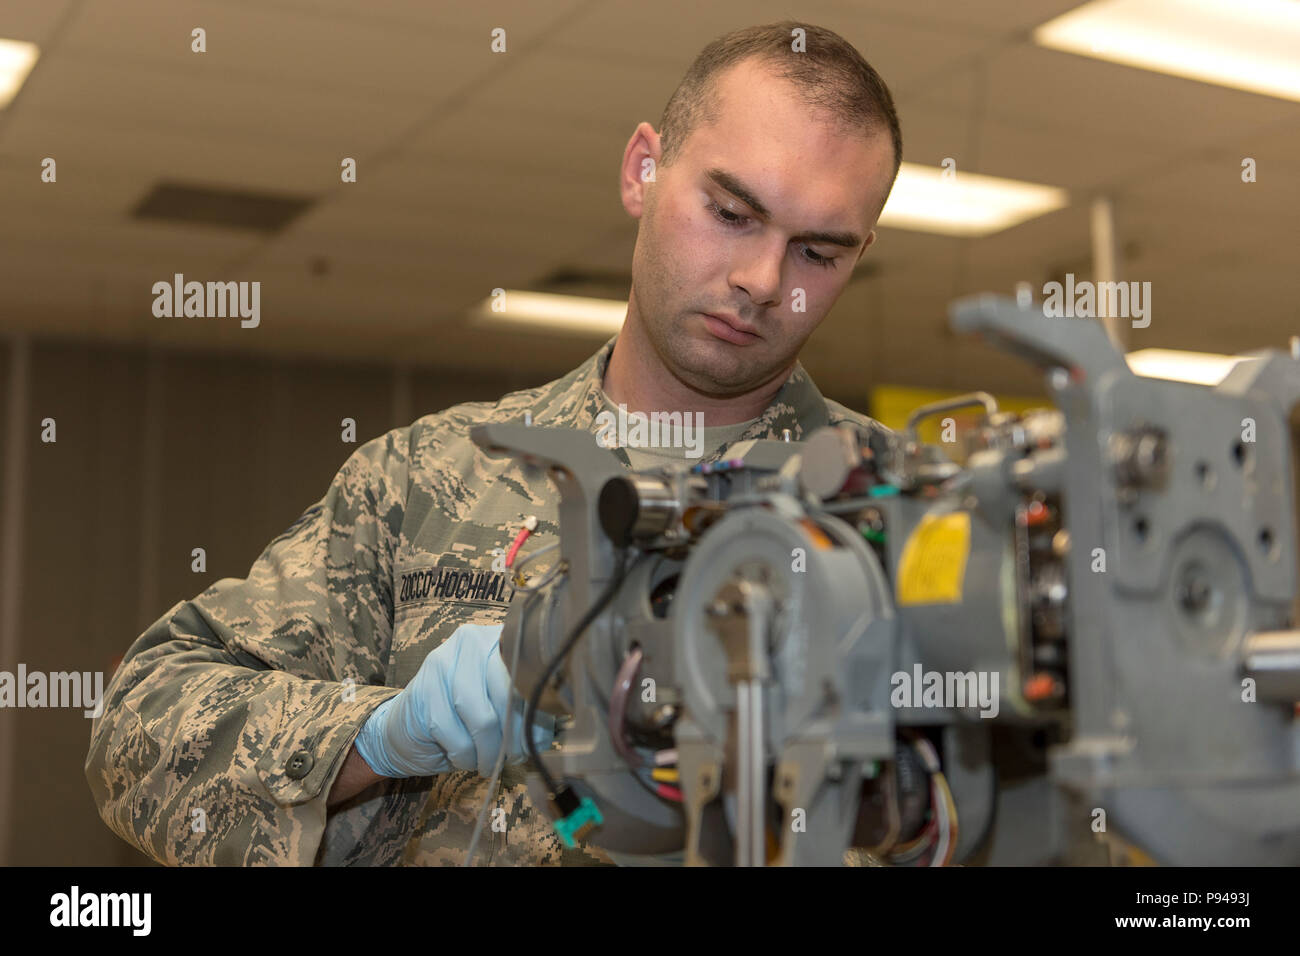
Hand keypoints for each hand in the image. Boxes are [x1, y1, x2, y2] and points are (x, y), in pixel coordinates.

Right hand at [355, 622, 551, 777]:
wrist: (407, 728)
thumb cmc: (466, 717)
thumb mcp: (503, 707)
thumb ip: (527, 710)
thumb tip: (548, 732)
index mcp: (499, 638)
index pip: (528, 673)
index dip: (536, 711)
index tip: (538, 739)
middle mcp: (471, 640)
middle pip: (507, 694)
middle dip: (514, 736)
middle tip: (515, 757)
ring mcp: (443, 662)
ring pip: (482, 717)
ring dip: (490, 751)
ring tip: (491, 763)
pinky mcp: (422, 690)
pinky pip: (455, 734)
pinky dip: (466, 756)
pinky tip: (466, 759)